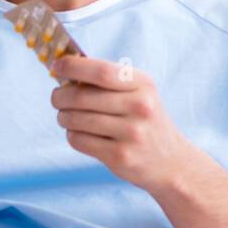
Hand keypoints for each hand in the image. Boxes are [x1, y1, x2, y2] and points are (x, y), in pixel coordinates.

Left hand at [49, 54, 194, 193]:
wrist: (170, 161)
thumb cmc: (143, 120)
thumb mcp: (137, 93)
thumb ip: (106, 80)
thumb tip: (63, 67)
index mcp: (143, 85)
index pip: (102, 71)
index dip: (73, 67)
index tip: (57, 66)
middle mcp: (140, 107)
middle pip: (81, 96)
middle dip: (60, 96)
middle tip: (56, 98)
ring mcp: (131, 134)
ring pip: (75, 119)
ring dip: (63, 117)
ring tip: (67, 117)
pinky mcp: (120, 156)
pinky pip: (79, 140)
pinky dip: (72, 135)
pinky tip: (80, 134)